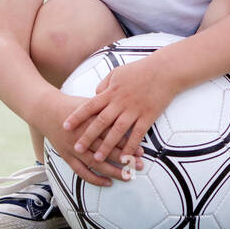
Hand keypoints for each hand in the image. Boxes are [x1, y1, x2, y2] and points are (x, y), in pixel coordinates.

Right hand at [40, 94, 144, 187]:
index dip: (127, 143)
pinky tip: (108, 182)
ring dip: (113, 171)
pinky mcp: (66, 156)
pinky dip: (94, 179)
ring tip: (128, 176)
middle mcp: (82, 136)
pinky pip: (81, 171)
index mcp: (90, 121)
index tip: (140, 150)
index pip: (112, 135)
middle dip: (124, 158)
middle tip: (140, 164)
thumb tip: (128, 112)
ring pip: (96, 163)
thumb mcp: (90, 103)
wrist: (45, 110)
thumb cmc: (72, 105)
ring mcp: (73, 148)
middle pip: (107, 150)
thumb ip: (107, 109)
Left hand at [61, 57, 177, 168]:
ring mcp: (134, 110)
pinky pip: (137, 134)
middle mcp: (120, 103)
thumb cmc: (139, 70)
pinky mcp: (148, 116)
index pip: (89, 106)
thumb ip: (104, 86)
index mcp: (111, 92)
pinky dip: (130, 147)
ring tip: (97, 158)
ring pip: (117, 132)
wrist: (164, 70)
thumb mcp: (117, 73)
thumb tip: (95, 96)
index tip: (65, 126)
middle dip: (87, 136)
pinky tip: (125, 157)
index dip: (76, 117)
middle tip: (76, 148)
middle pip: (100, 122)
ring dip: (106, 146)